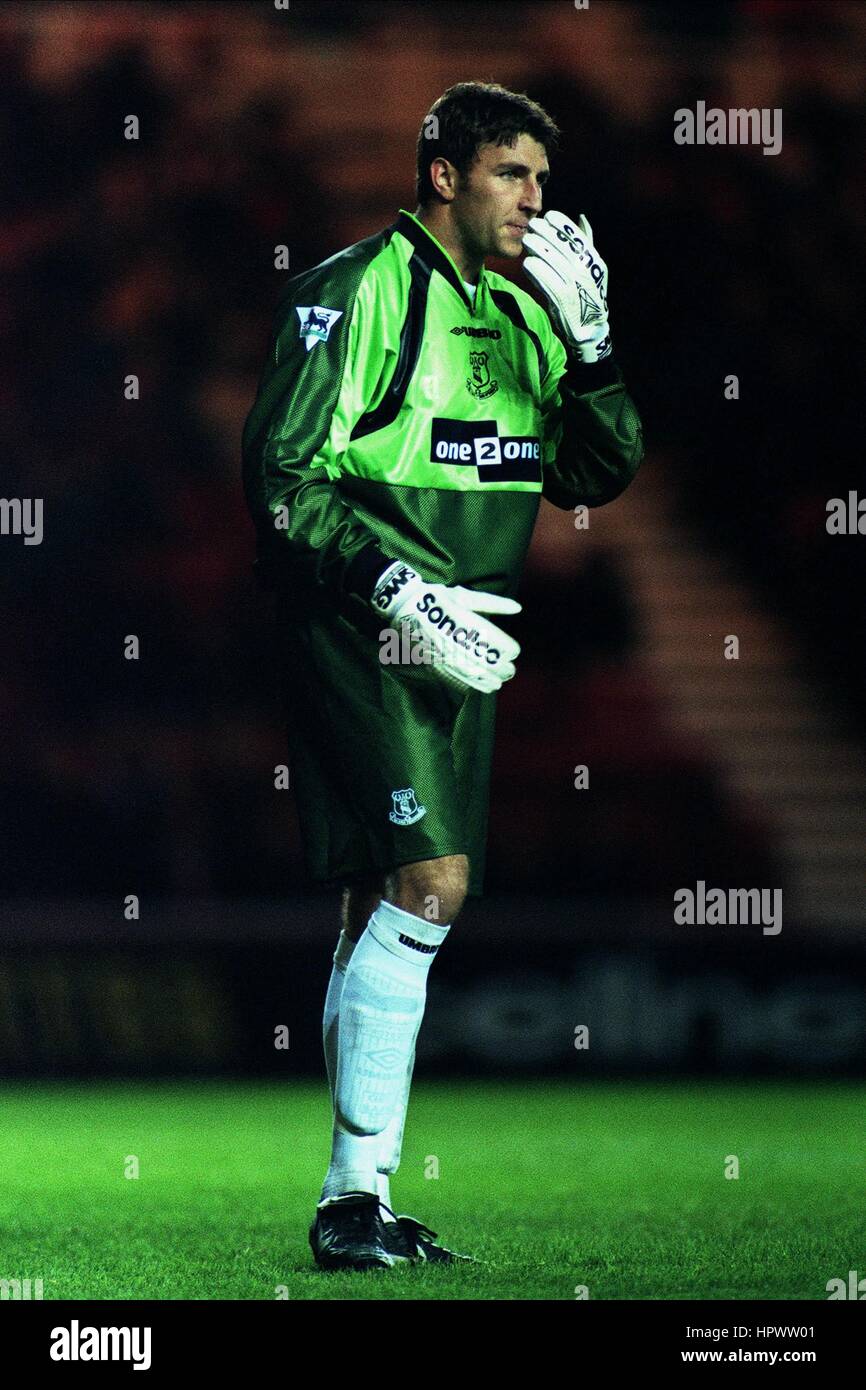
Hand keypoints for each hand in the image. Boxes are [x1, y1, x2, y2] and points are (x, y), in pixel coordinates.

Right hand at [371, 561, 520, 693]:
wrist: (403, 606)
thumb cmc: (437, 597)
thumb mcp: (465, 596)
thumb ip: (493, 603)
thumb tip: (518, 608)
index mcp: (469, 624)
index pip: (497, 645)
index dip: (509, 651)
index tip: (513, 651)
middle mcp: (459, 643)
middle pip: (489, 663)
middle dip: (503, 669)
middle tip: (510, 670)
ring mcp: (447, 656)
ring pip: (475, 675)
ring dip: (491, 679)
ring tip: (500, 680)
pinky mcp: (436, 664)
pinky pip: (459, 679)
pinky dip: (474, 685)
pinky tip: (484, 685)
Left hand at [523, 210, 611, 362]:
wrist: (589, 326)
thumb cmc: (587, 292)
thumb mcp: (593, 267)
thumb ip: (586, 242)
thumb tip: (581, 218)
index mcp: (593, 261)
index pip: (577, 237)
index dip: (562, 224)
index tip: (548, 216)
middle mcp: (585, 271)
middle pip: (563, 246)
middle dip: (546, 233)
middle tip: (532, 225)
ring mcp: (574, 285)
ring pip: (553, 261)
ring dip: (538, 249)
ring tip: (527, 240)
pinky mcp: (562, 300)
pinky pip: (548, 282)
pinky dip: (537, 271)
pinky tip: (527, 263)